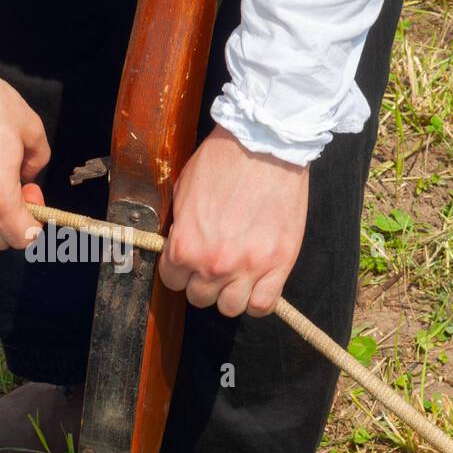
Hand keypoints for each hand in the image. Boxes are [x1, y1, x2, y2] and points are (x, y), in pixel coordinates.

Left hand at [159, 126, 308, 316]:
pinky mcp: (280, 263)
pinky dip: (258, 300)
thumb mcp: (183, 191)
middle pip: (199, 297)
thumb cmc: (223, 160)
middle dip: (202, 281)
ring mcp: (249, 267)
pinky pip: (264, 305)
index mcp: (185, 246)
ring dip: (229, 293)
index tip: (188, 260)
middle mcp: (214, 264)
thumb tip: (179, 246)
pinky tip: (256, 285)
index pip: (172, 281)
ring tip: (236, 274)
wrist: (266, 144)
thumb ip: (181, 227)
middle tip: (213, 262)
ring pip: (230, 307)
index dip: (179, 269)